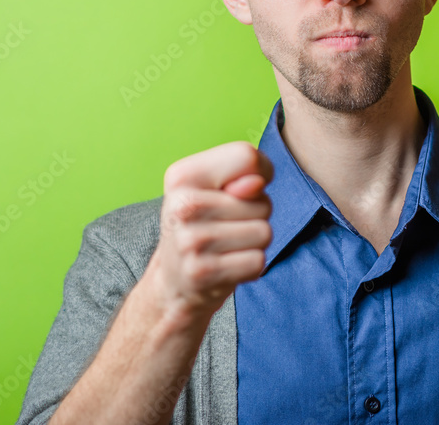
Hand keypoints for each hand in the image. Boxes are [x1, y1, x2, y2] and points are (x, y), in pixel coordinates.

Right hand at [145, 141, 273, 319]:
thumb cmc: (205, 225)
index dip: (259, 173)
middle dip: (255, 215)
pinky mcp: (202, 272)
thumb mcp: (217, 188)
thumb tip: (255, 184)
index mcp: (182, 175)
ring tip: (227, 245)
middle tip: (225, 226)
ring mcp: (190, 240)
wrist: (174, 282)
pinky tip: (227, 265)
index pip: (245, 155)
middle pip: (262, 201)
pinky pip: (258, 261)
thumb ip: (245, 172)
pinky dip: (250, 266)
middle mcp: (182, 205)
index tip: (239, 190)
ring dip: (255, 242)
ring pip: (264, 232)